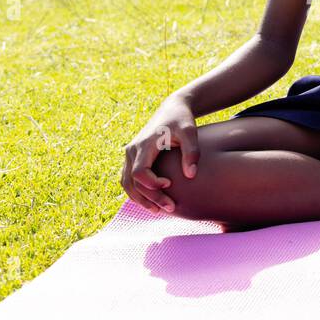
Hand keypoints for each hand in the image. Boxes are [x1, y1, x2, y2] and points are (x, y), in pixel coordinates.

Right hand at [120, 98, 200, 214]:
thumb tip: (191, 175)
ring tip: (159, 210)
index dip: (152, 184)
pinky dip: (137, 193)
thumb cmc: (182, 120)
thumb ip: (192, 152)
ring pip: (127, 183)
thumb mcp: (190, 131)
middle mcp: (132, 150)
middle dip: (150, 197)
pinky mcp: (132, 158)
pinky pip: (128, 180)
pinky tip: (152, 201)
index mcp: (144, 144)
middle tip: (170, 207)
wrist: (172, 109)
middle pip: (132, 182)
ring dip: (140, 199)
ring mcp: (130, 154)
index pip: (139, 172)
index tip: (170, 185)